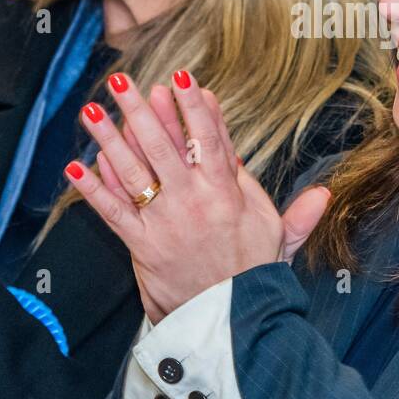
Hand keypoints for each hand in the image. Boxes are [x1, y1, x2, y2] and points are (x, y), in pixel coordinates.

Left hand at [65, 70, 330, 322]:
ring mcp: (165, 222)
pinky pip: (114, 212)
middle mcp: (193, 201)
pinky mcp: (143, 245)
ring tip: (92, 111)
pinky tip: (76, 167)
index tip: (179, 77)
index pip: (208, 138)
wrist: (231, 321)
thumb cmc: (253, 275)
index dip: (193, 107)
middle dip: (141, 110)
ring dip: (110, 139)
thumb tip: (322, 192)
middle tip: (121, 80)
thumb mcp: (277, 237)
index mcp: (226, 192)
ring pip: (133, 172)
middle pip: (163, 145)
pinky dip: (93, 190)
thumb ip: (296, 211)